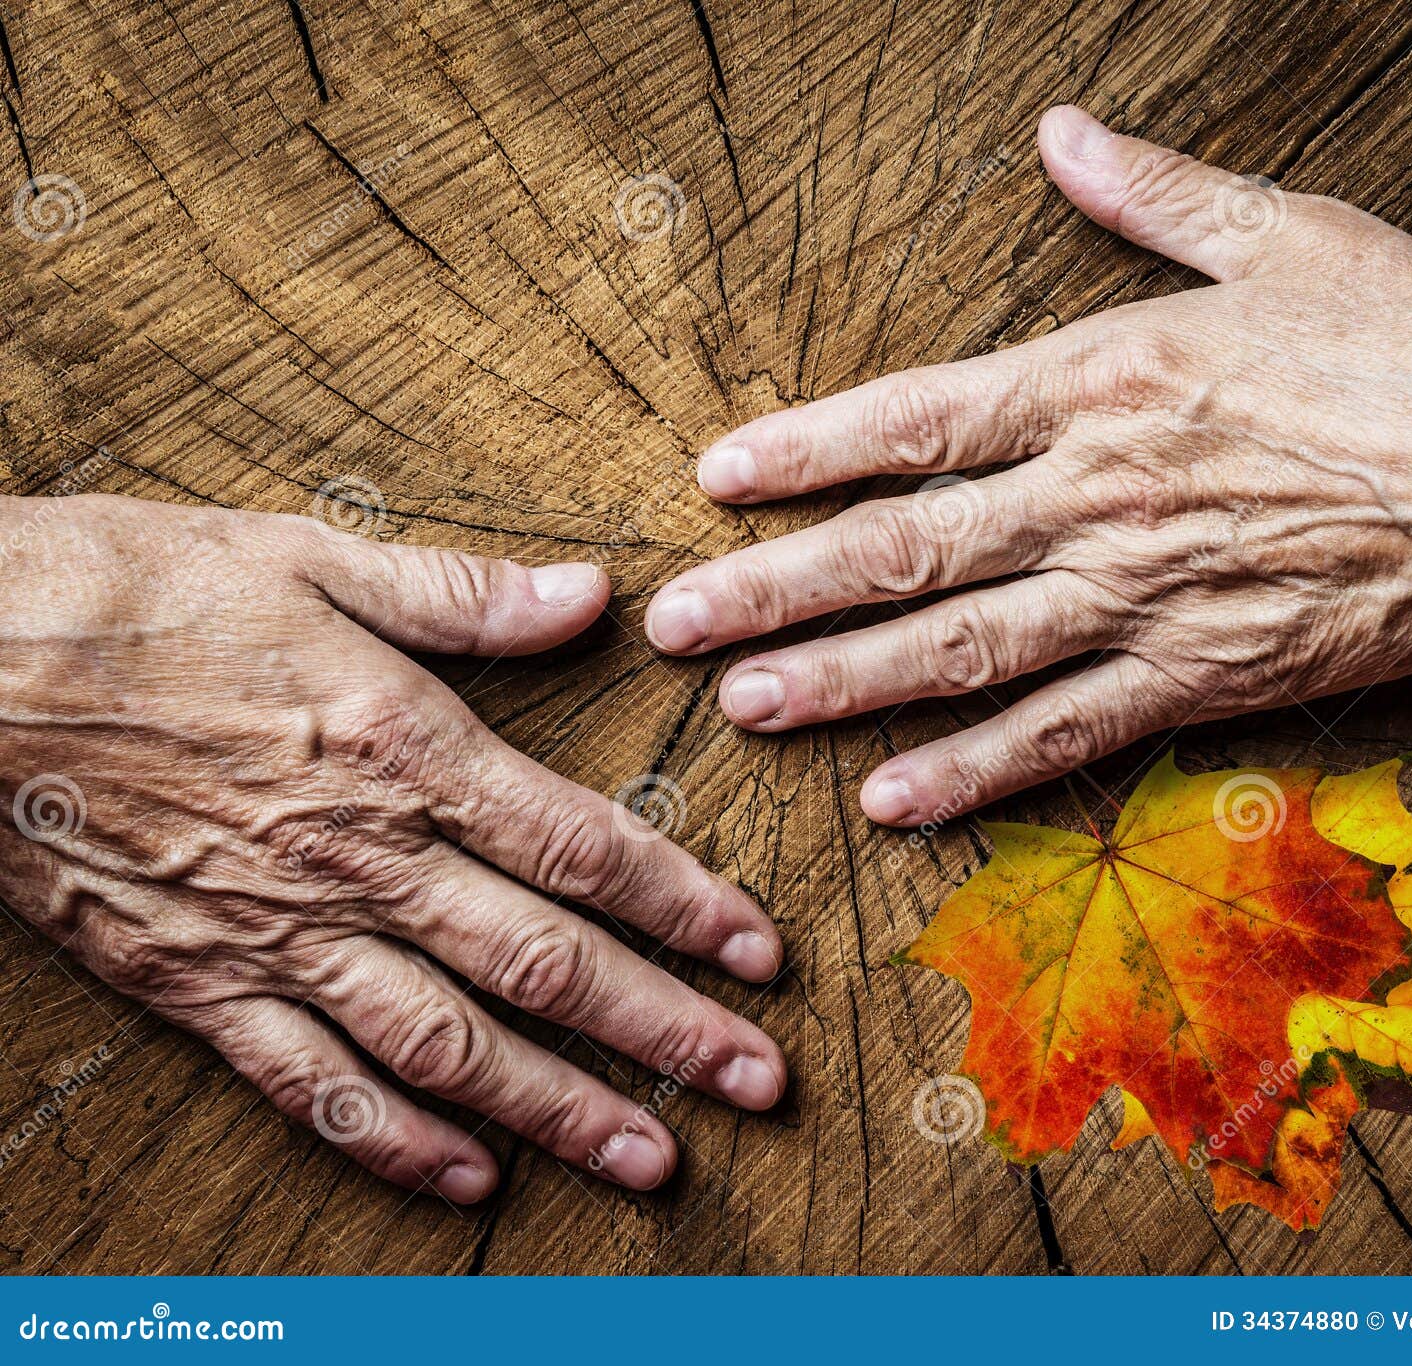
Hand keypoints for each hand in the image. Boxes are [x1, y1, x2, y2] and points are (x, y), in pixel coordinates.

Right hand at [0, 493, 785, 1198]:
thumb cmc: (131, 595)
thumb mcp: (308, 556)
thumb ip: (461, 593)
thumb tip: (591, 593)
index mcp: (405, 751)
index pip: (582, 846)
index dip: (684, 905)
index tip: (761, 954)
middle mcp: (360, 862)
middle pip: (543, 966)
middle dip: (663, 1031)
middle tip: (758, 1084)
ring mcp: (279, 938)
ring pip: (449, 1049)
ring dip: (560, 1110)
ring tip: (653, 1159)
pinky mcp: (197, 986)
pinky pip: (311, 1089)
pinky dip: (395, 1144)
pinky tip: (469, 1182)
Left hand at [647, 105, 1411, 825]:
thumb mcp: (1291, 238)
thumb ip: (1154, 196)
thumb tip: (1064, 133)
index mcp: (1107, 379)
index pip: (915, 419)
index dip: (804, 449)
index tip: (715, 478)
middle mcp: (1099, 496)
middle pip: (902, 548)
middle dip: (776, 586)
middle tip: (676, 622)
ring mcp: (1143, 599)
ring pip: (958, 649)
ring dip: (841, 681)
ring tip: (746, 707)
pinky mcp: (1199, 681)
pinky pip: (1063, 738)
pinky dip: (973, 775)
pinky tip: (890, 802)